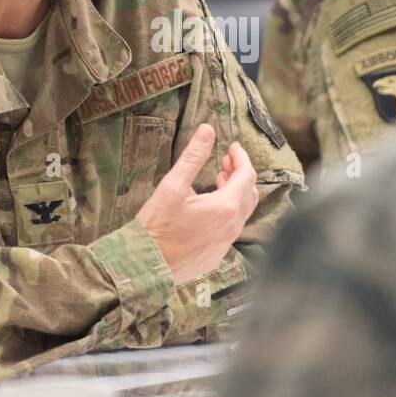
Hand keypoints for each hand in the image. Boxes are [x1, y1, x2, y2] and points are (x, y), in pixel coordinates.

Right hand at [136, 124, 259, 284]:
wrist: (146, 266)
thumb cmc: (156, 226)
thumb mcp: (173, 185)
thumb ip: (193, 156)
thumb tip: (207, 130)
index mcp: (225, 207)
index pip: (247, 175)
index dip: (241, 157)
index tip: (232, 147)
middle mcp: (232, 227)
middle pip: (250, 193)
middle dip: (240, 174)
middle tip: (225, 162)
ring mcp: (225, 244)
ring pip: (241, 213)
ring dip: (234, 193)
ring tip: (217, 181)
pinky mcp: (216, 255)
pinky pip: (230, 229)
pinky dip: (227, 212)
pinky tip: (208, 209)